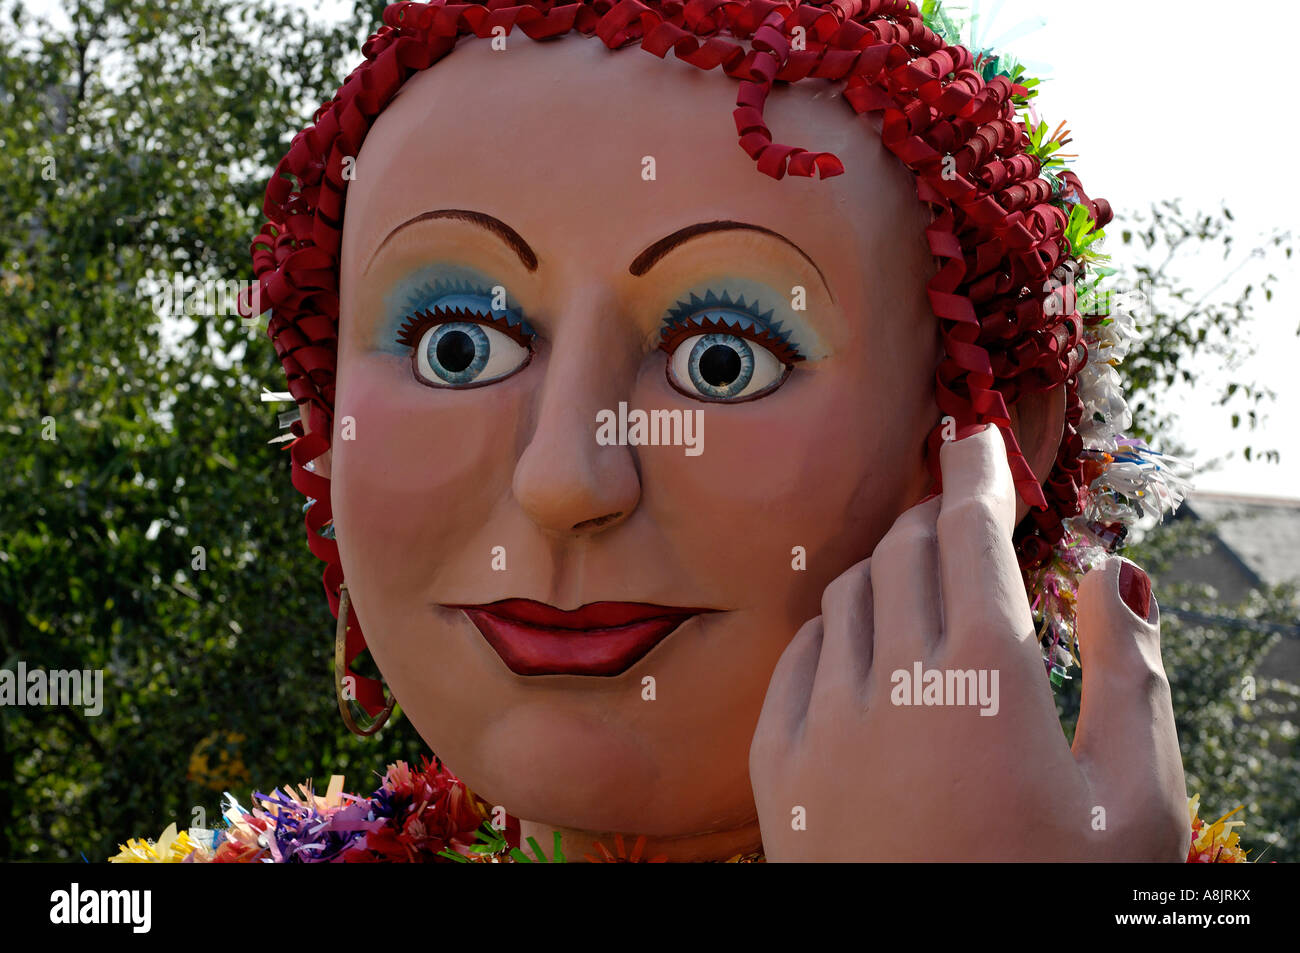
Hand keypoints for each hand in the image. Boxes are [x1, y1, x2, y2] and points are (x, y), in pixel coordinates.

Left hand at [749, 424, 1189, 860]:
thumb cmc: (1050, 902)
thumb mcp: (1133, 802)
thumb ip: (1130, 671)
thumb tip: (1115, 571)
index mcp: (983, 674)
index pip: (970, 530)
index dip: (976, 471)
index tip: (977, 438)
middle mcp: (888, 679)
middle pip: (906, 549)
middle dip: (937, 513)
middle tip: (965, 510)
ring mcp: (820, 719)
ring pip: (849, 594)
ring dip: (890, 566)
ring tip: (926, 576)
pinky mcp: (778, 762)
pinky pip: (800, 654)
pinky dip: (837, 626)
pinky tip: (866, 643)